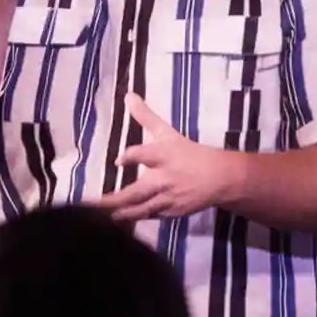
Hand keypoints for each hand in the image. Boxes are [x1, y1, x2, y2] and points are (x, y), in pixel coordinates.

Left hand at [95, 93, 244, 222]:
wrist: (219, 179)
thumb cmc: (189, 153)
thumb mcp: (167, 132)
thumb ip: (146, 116)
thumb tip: (128, 95)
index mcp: (163, 155)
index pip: (144, 155)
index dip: (131, 157)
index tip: (118, 161)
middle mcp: (164, 178)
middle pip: (138, 191)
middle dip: (116, 199)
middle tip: (96, 204)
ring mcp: (168, 198)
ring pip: (142, 208)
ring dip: (123, 213)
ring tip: (105, 217)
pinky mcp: (171, 212)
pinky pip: (151, 216)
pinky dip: (136, 218)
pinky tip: (121, 221)